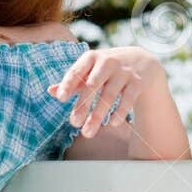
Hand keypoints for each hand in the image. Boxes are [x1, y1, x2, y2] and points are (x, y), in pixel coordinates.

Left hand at [47, 45, 161, 136]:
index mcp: (91, 58)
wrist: (140, 60)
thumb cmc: (106, 68)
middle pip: (92, 85)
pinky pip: (128, 99)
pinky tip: (112, 124)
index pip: (77, 71)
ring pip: (109, 95)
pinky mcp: (137, 82)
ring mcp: (124, 71)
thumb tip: (51, 91)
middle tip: (73, 124)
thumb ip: (72, 81)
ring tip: (87, 133)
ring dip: (98, 115)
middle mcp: (107, 62)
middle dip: (83, 105)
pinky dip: (120, 112)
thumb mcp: (89, 69)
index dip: (68, 84)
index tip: (61, 99)